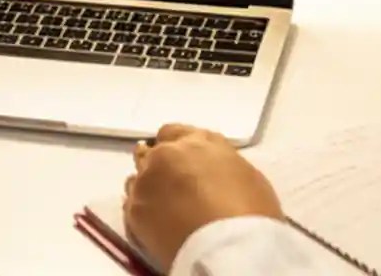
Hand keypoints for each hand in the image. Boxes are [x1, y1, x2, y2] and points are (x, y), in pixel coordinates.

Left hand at [123, 124, 283, 269]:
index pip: (173, 133)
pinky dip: (142, 210)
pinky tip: (156, 222)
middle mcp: (166, 154)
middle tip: (171, 186)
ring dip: (148, 187)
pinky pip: (131, 204)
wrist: (228, 248)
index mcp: (197, 141)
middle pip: (151, 152)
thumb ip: (218, 164)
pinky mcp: (133, 210)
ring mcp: (145, 181)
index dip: (177, 148)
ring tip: (163, 207)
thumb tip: (210, 171)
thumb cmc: (249, 212)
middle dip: (159, 165)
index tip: (182, 162)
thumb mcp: (245, 175)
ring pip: (137, 177)